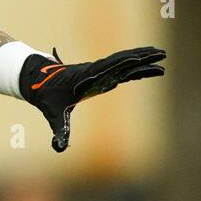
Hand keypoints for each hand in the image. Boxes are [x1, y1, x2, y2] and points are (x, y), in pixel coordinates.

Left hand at [19, 47, 165, 151]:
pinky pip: (123, 69)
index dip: (124, 62)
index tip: (139, 58)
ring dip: (143, 59)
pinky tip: (150, 68)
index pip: (109, 67)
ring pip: (124, 62)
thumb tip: (58, 148)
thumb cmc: (47, 97)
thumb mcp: (54, 115)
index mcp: (87, 76)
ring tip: (162, 55)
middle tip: (162, 53)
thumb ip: (59, 131)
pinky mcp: (101, 74)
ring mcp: (99, 71)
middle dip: (141, 56)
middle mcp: (95, 70)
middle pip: (122, 60)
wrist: (38, 83)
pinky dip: (137, 68)